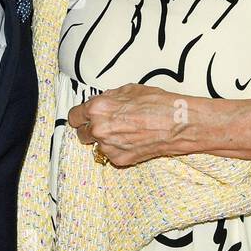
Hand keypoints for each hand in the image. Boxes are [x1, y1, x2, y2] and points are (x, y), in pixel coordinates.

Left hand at [66, 84, 190, 166]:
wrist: (177, 124)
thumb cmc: (157, 104)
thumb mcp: (129, 90)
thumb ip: (109, 97)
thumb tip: (101, 101)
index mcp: (97, 108)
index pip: (74, 117)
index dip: (79, 117)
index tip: (82, 118)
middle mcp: (98, 129)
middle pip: (81, 134)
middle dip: (90, 129)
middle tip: (106, 125)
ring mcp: (108, 147)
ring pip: (96, 146)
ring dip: (105, 140)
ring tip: (124, 133)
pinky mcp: (119, 160)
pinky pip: (111, 155)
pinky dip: (118, 149)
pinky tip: (133, 141)